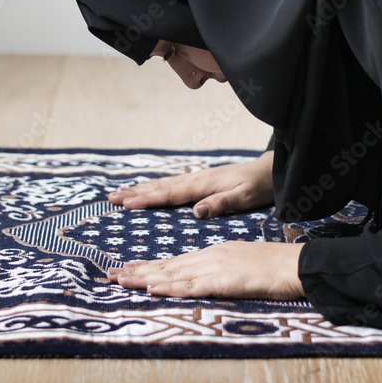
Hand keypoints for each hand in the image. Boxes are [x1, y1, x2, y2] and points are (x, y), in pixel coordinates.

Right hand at [108, 151, 273, 218]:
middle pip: (161, 187)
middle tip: (111, 198)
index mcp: (204, 185)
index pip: (171, 194)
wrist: (270, 170)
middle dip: (135, 192)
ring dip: (141, 188)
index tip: (127, 204)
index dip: (148, 199)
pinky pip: (172, 185)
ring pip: (164, 184)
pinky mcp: (201, 181)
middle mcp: (196, 179)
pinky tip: (148, 189)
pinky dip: (155, 187)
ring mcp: (198, 179)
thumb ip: (221, 203)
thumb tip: (196, 212)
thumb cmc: (259, 186)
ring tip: (120, 193)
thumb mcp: (245, 197)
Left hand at [108, 241, 304, 299]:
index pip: (175, 261)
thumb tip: (205, 279)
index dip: (149, 266)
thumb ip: (221, 272)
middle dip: (137, 270)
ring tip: (120, 279)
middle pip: (167, 265)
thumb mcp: (242, 265)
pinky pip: (193, 286)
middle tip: (110, 274)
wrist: (296, 264)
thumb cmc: (275, 267)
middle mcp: (210, 257)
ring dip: (145, 277)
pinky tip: (153, 288)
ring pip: (174, 273)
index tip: (127, 269)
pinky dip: (171, 286)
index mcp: (214, 254)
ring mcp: (216, 267)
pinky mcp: (225, 281)